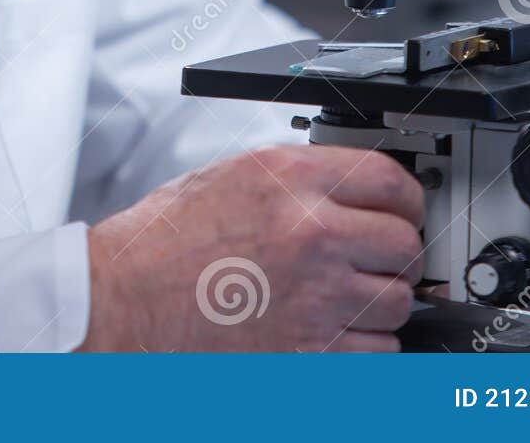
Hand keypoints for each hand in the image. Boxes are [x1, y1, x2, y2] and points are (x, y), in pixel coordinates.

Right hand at [78, 144, 424, 351]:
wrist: (122, 303)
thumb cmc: (160, 245)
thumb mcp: (229, 178)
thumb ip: (296, 181)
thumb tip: (349, 191)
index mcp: (290, 178)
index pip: (390, 180)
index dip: (406, 199)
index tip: (404, 211)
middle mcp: (311, 231)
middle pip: (403, 242)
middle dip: (396, 254)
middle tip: (376, 260)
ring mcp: (316, 294)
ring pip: (397, 301)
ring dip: (380, 302)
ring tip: (345, 299)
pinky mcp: (312, 351)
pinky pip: (379, 351)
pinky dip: (367, 347)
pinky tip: (335, 333)